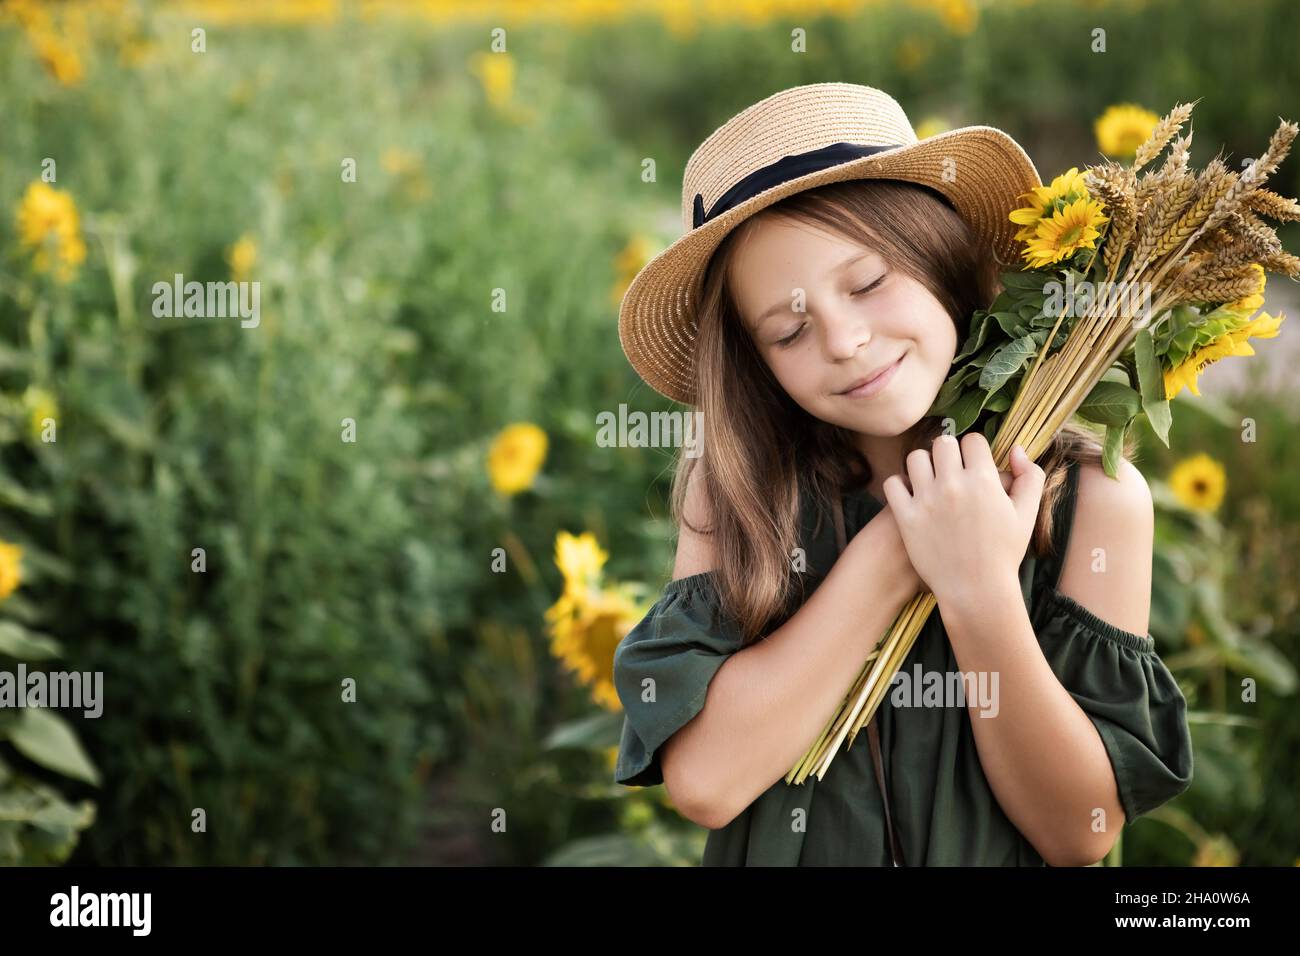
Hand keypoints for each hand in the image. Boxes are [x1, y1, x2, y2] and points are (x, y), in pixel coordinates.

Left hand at [881, 434, 1044, 611]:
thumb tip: (1016, 449)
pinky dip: (899, 485)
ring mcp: (927, 500)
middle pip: (943, 443)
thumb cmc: (1004, 552)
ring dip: (923, 465)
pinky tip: (911, 494)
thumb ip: (1031, 476)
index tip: (973, 463)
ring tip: (930, 478)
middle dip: (949, 452)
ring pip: (915, 458)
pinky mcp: (906, 517)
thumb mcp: (1027, 513)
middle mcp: (953, 485)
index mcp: (983, 480)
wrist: (977, 589)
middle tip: (950, 468)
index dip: (974, 449)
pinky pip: (893, 483)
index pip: (973, 440)